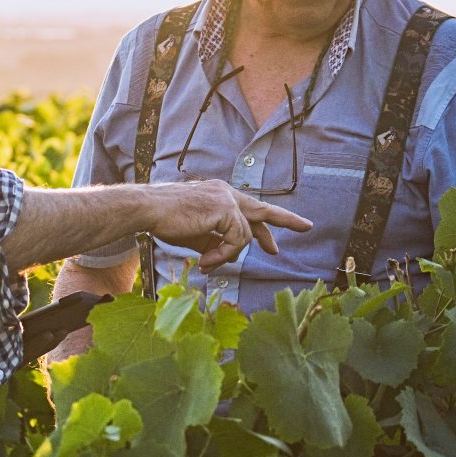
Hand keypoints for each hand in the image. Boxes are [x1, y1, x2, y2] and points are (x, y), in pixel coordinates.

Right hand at [146, 180, 311, 268]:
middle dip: (286, 220)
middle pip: (263, 209)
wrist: (148, 209)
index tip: (273, 243)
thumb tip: (226, 256)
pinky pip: (236, 240)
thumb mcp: (195, 235)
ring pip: (244, 236)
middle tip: (307, 227)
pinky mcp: (225, 209)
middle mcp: (226, 193)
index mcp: (219, 195)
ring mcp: (227, 199)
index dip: (263, 227)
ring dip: (226, 255)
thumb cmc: (165, 220)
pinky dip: (222, 255)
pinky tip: (204, 260)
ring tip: (205, 263)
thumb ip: (214, 242)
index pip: (248, 210)